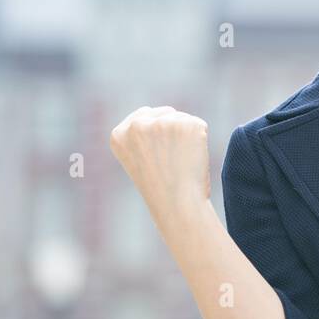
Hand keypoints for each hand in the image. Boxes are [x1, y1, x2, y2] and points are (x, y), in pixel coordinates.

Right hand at [109, 106, 211, 227]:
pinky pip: (199, 125)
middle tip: (172, 161)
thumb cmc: (160, 188)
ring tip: (181, 162)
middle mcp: (137, 126)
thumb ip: (142, 136)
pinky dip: (200, 140)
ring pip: (182, 119)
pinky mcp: (186, 124)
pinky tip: (192, 158)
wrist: (177, 204)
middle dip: (173, 131)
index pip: (143, 115)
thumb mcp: (137, 160)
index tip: (158, 154)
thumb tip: (162, 114)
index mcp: (118, 135)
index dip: (157, 134)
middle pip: (165, 113)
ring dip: (186, 137)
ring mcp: (162, 123)